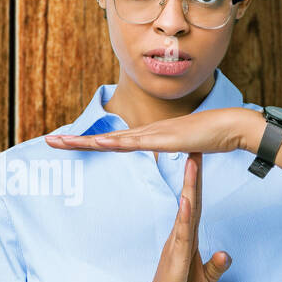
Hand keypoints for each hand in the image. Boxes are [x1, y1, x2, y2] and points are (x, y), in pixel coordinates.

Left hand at [44, 106, 259, 156]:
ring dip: (85, 141)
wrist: (233, 126)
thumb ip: (181, 150)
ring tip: (59, 141)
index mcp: (152, 137)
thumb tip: (179, 155)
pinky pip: (136, 144)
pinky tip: (98, 143)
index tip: (70, 143)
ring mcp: (155, 134)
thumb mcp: (191, 148)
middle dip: (76, 140)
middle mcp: (148, 133)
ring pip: (113, 140)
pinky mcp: (165, 139)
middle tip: (48, 140)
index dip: (92, 143)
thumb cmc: (216, 136)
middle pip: (105, 138)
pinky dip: (115, 144)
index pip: (115, 142)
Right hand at [136, 153, 228, 281]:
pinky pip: (181, 235)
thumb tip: (225, 253)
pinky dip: (184, 217)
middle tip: (196, 148)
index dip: (197, 186)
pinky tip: (186, 200)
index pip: (194, 207)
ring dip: (189, 188)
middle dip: (193, 176)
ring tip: (192, 164)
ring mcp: (175, 248)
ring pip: (184, 212)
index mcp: (185, 241)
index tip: (199, 162)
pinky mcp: (175, 261)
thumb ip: (215, 268)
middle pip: (189, 202)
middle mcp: (178, 239)